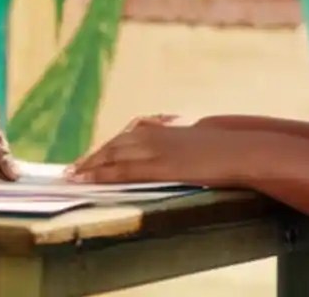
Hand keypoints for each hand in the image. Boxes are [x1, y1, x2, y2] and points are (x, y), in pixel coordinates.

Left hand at [64, 122, 246, 186]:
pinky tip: (87, 179)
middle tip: (70, 171)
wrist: (237, 148)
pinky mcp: (158, 166)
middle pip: (111, 146)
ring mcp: (153, 149)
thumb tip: (164, 147)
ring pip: (111, 155)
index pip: (121, 139)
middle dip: (90, 159)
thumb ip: (172, 141)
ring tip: (72, 177)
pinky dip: (102, 174)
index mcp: (158, 129)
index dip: (102, 151)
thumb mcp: (190, 138)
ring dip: (89, 166)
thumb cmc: (219, 146)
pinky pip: (123, 170)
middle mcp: (150, 135)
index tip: (85, 160)